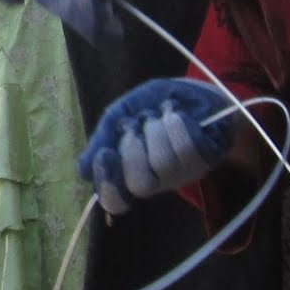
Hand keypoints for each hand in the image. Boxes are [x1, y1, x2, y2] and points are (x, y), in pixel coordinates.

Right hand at [79, 78, 236, 214]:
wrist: (194, 89)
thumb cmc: (154, 104)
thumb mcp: (121, 113)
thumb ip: (103, 139)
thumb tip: (84, 171)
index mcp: (130, 173)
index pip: (116, 201)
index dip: (109, 182)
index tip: (107, 153)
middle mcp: (156, 180)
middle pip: (140, 184)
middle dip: (134, 149)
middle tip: (137, 126)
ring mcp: (182, 173)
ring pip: (163, 162)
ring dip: (157, 128)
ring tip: (162, 114)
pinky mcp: (205, 160)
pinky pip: (187, 148)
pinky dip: (177, 122)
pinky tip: (179, 114)